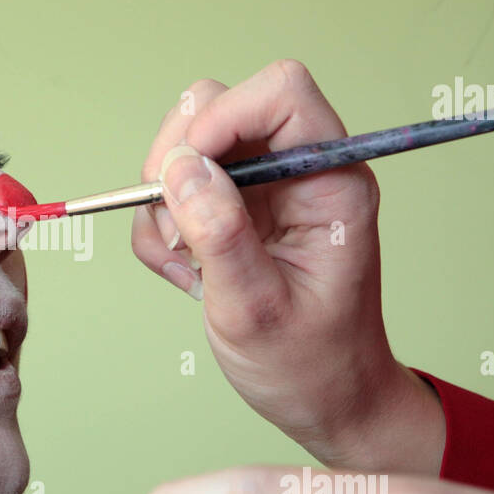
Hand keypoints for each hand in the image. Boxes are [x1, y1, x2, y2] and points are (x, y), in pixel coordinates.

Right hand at [130, 60, 444, 474]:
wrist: (324, 401)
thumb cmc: (311, 363)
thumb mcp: (258, 308)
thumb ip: (221, 233)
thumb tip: (181, 168)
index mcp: (331, 180)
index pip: (281, 93)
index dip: (224, 117)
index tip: (185, 174)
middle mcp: (299, 170)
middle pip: (219, 106)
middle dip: (177, 163)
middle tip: (176, 229)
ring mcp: (264, 188)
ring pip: (187, 147)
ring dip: (164, 202)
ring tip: (186, 264)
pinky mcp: (234, 209)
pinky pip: (174, 190)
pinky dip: (162, 230)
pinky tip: (189, 275)